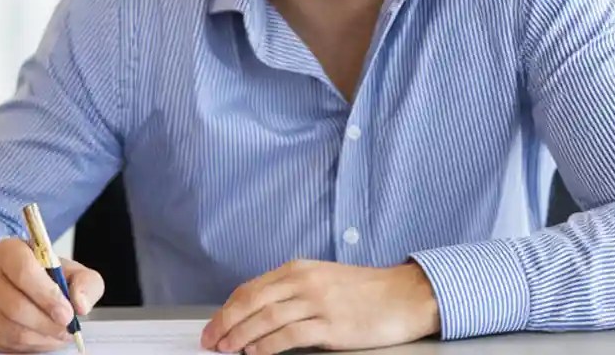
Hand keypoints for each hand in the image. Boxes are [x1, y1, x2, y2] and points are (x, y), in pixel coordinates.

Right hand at [0, 238, 104, 352]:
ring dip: (40, 337)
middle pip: (14, 305)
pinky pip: (3, 342)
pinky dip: (28, 346)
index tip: (67, 313)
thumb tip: (80, 304)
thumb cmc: (48, 278)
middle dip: (46, 322)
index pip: (22, 269)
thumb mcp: (74, 273)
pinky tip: (42, 338)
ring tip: (58, 334)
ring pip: (9, 328)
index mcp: (8, 250)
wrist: (23, 289)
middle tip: (67, 329)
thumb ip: (86, 283)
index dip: (46, 295)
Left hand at [200, 260, 439, 353]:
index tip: (213, 326)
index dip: (227, 309)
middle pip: (251, 302)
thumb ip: (292, 291)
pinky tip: (255, 354)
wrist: (404, 295)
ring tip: (227, 349)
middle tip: (211, 341)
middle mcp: (304, 282)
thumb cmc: (366, 291)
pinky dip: (267, 345)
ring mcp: (318, 303)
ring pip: (265, 318)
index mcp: (298, 269)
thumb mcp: (323, 279)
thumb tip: (257, 313)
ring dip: (240, 336)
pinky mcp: (332, 325)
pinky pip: (290, 335)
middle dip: (225, 323)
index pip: (250, 289)